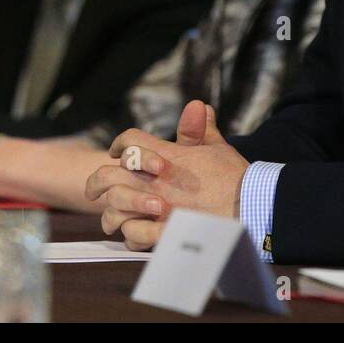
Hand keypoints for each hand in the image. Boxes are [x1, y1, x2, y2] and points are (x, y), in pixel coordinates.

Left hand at [84, 100, 248, 250]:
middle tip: (94, 189)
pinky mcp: (163, 231)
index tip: (115, 151)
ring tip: (111, 220)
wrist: (249, 203)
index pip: (129, 140)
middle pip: (108, 174)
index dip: (119, 144)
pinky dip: (131, 236)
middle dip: (97, 181)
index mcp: (165, 155)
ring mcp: (156, 206)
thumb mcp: (217, 146)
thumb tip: (198, 106)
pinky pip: (133, 234)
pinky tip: (134, 236)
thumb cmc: (234, 175)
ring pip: (114, 207)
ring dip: (111, 214)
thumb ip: (201, 129)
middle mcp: (154, 179)